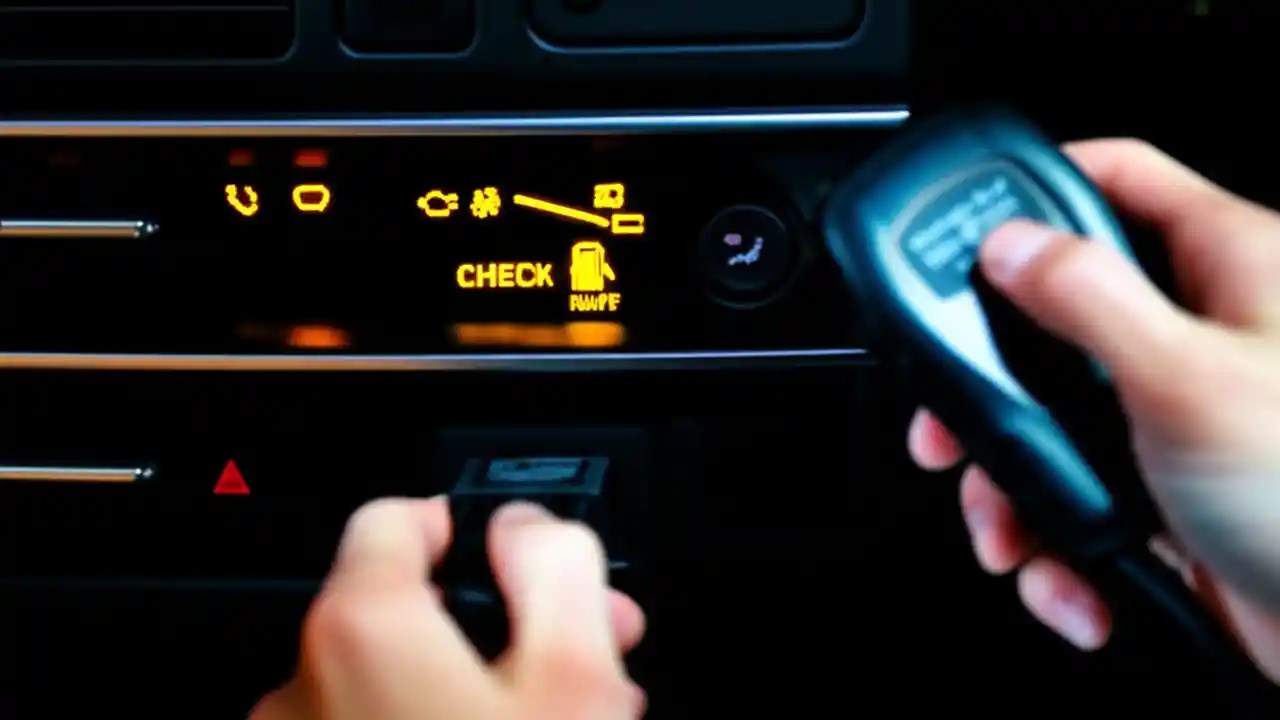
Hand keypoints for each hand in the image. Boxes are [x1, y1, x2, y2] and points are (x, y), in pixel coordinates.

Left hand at [250, 498, 646, 718]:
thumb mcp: (576, 682)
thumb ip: (558, 570)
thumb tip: (531, 527)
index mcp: (360, 631)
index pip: (397, 516)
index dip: (474, 529)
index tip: (518, 563)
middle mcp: (300, 688)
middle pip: (403, 608)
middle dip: (498, 624)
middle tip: (577, 662)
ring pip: (391, 682)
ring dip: (472, 686)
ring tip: (552, 717)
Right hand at [907, 139, 1279, 676]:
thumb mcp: (1186, 379)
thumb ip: (1088, 297)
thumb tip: (1010, 245)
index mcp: (1230, 269)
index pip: (1119, 178)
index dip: (1039, 183)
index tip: (966, 220)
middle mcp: (1201, 333)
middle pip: (1056, 313)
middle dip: (991, 378)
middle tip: (951, 414)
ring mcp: (1175, 416)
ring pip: (1049, 417)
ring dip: (1010, 484)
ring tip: (1007, 530)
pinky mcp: (1160, 492)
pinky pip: (1072, 494)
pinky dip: (1054, 541)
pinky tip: (1071, 573)